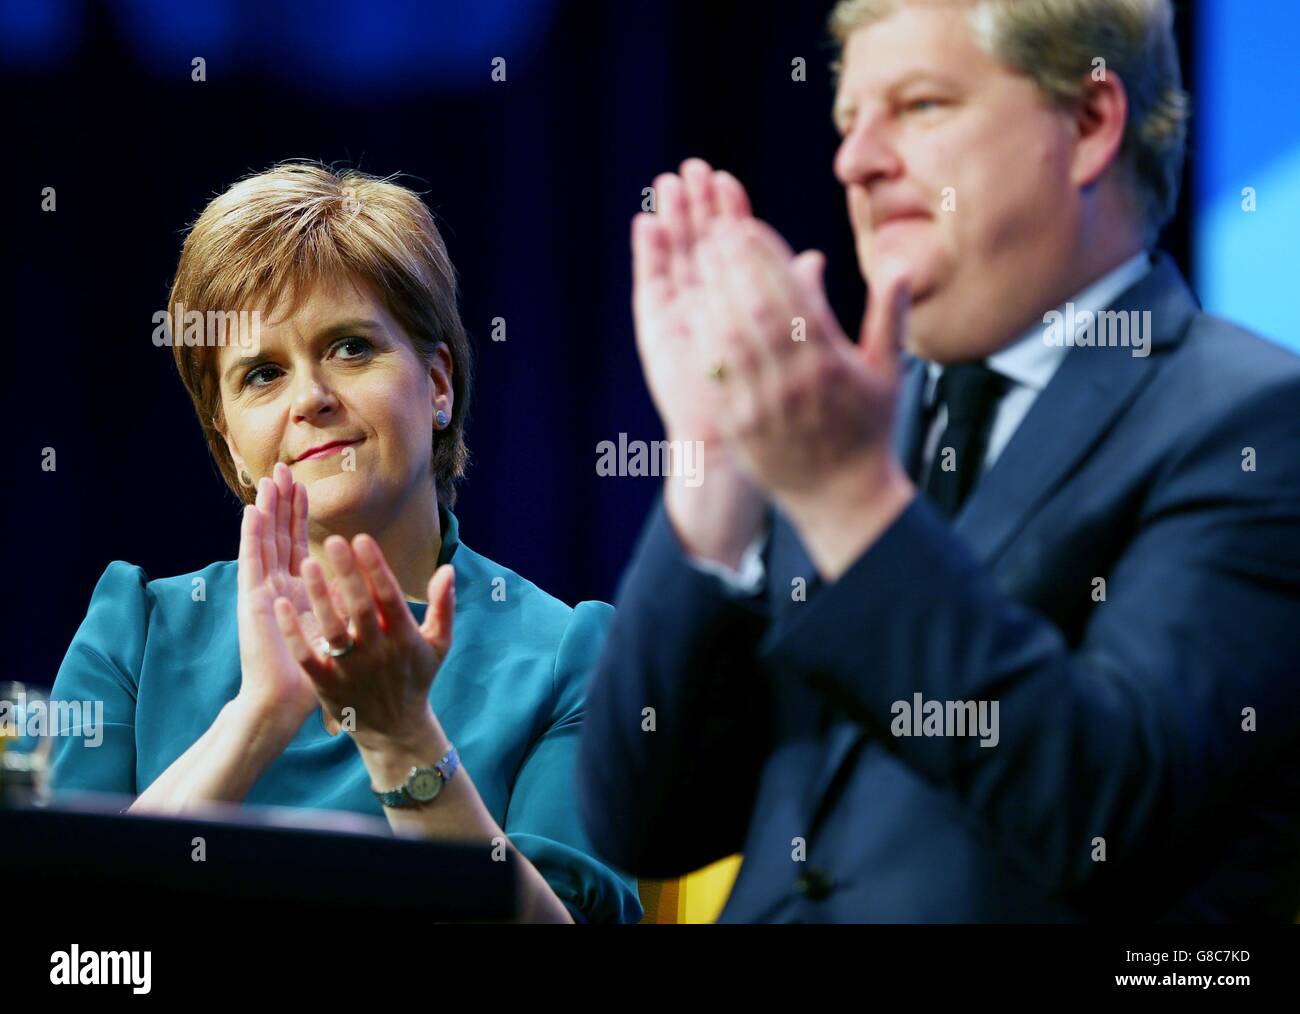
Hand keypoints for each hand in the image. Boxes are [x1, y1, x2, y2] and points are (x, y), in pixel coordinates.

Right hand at [235, 463, 340, 733]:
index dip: (299, 515)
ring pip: (265, 541)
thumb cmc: (317, 669)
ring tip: (270, 479)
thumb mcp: (340, 628)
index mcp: (297, 590)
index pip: (297, 542)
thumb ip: (349, 603)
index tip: (304, 486)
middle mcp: (277, 585)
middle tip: (283, 468)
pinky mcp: (253, 601)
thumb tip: (366, 583)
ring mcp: (262, 591)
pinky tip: (253, 511)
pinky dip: (252, 536)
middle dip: (281, 502)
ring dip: (267, 510)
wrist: (286, 701)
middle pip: (278, 534)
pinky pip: (253, 561)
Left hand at [272, 533, 454, 752]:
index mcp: (404, 638)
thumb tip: (447, 569)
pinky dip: (293, 633)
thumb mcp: (439, 644)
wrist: (395, 729)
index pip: (390, 598)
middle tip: (333, 541)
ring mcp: (350, 670)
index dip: (376, 569)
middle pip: (360, 609)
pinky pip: (307, 655)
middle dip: (347, 574)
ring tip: (306, 564)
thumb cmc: (417, 677)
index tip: (362, 539)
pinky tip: (281, 606)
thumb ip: (444, 606)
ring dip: (319, 596)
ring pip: (331, 629)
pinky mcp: (326, 684)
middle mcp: (377, 653)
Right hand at [634, 158, 767, 565]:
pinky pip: (655, 290)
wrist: (744, 451)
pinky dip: (650, 257)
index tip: (730, 179)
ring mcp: (683, 319)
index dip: (732, 214)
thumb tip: (815, 260)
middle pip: (701, 246)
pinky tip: (648, 224)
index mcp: (744, 305)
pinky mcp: (661, 335)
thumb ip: (802, 303)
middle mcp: (709, 307)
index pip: (737, 249)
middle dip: (698, 208)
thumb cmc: (778, 403)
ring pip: (677, 260)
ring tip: (668, 183)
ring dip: (672, 221)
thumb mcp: (800, 347)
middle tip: (694, 166)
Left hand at [692, 218, 916, 575]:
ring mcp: (764, 405)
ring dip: (712, 295)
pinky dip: (704, 339)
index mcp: (832, 363)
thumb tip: (901, 266)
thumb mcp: (887, 372)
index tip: (747, 226)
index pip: (794, 297)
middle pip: (757, 311)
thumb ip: (889, 316)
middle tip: (714, 229)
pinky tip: (695, 309)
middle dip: (734, 266)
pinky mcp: (739, 424)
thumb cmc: (868, 430)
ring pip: (731, 339)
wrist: (843, 498)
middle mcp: (796, 381)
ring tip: (698, 259)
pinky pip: (716, 375)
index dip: (767, 258)